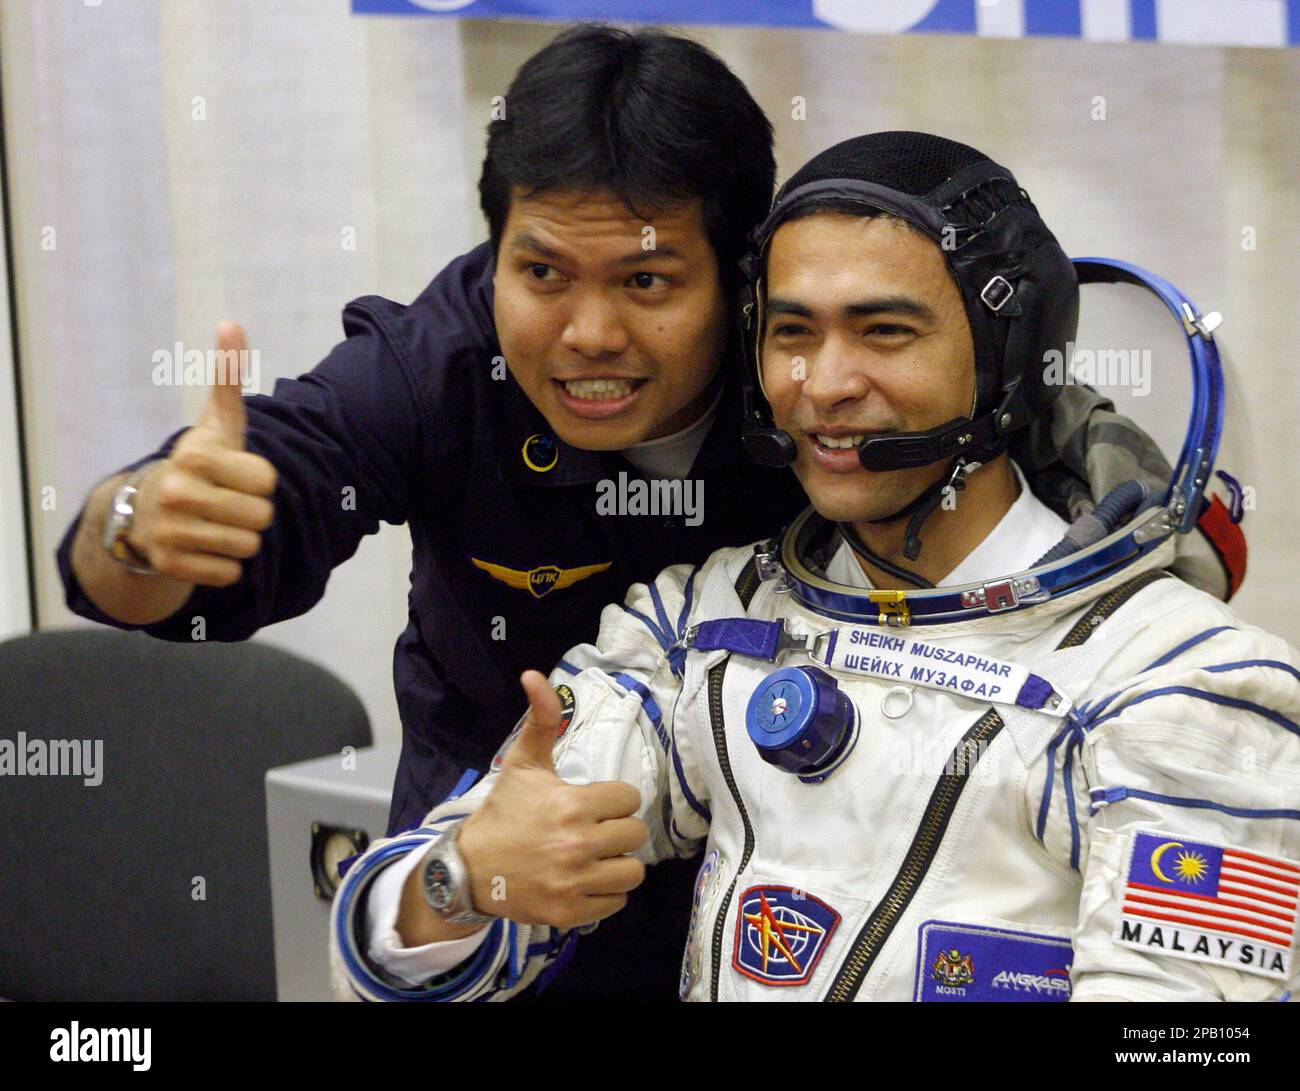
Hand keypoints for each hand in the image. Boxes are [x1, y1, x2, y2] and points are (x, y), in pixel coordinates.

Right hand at [126, 322, 277, 585]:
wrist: (146, 511)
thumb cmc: (200, 464)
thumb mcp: (217, 424)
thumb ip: (229, 378)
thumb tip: (231, 323)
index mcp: (195, 456)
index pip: (268, 481)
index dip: (260, 480)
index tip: (236, 475)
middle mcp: (177, 492)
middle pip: (262, 517)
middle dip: (254, 513)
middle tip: (228, 503)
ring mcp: (170, 531)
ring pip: (248, 547)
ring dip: (241, 539)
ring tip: (216, 524)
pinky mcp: (171, 565)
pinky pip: (229, 574)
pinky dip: (225, 565)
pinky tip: (204, 547)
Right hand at [458, 671, 648, 929]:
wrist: (470, 869)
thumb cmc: (504, 812)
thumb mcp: (522, 763)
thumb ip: (541, 719)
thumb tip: (534, 674)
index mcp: (571, 805)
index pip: (628, 799)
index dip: (613, 800)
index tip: (592, 804)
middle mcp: (577, 845)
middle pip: (634, 835)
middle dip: (616, 831)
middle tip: (593, 831)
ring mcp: (574, 882)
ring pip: (632, 872)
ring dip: (617, 864)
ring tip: (594, 857)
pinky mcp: (570, 912)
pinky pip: (616, 903)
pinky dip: (605, 894)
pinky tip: (584, 880)